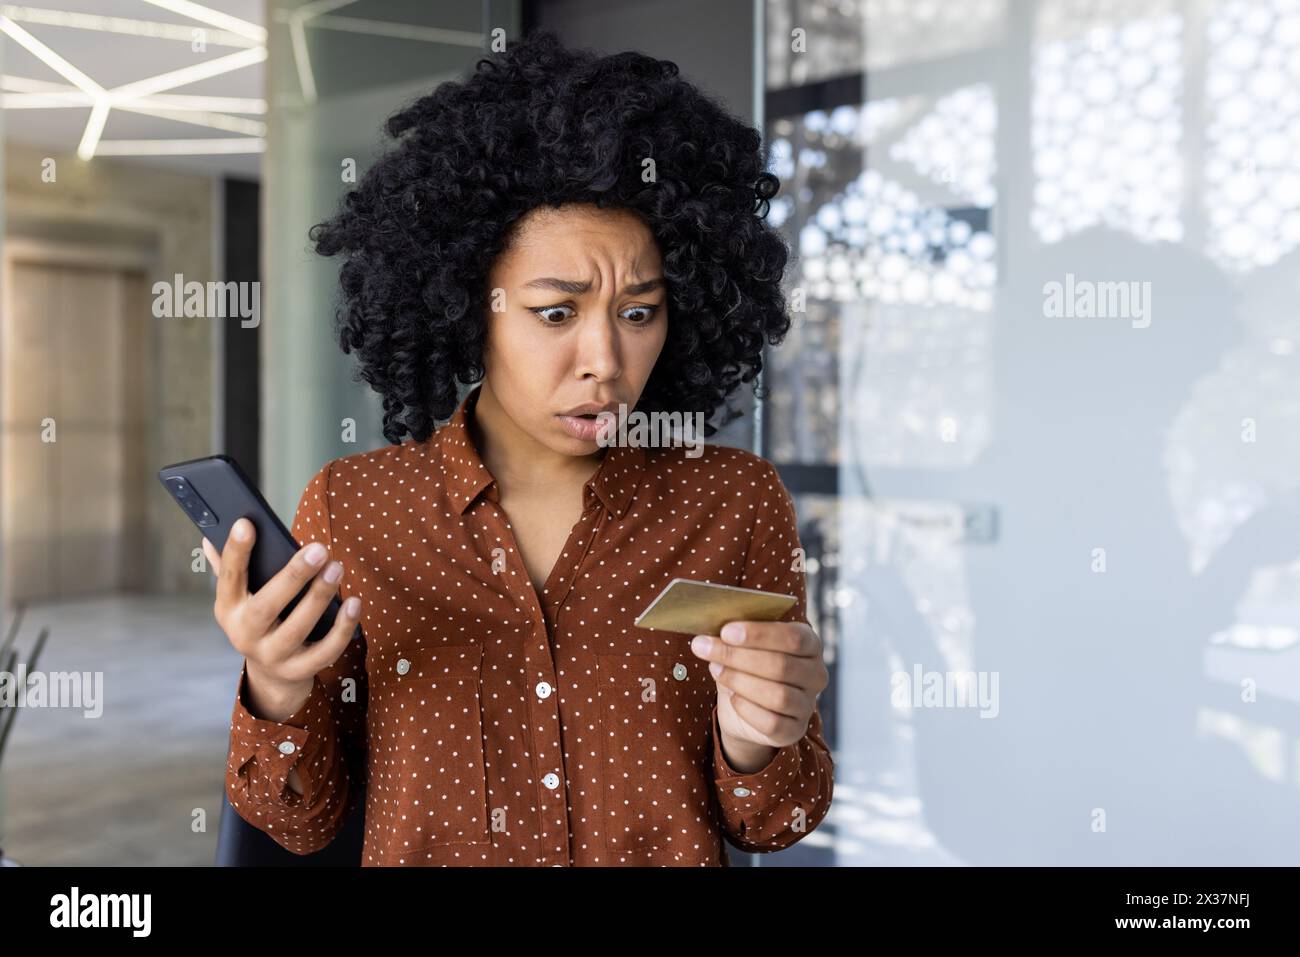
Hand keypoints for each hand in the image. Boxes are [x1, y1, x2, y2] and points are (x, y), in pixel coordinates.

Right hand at [203, 517, 359, 720]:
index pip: (228, 578)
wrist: (270, 677)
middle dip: (293, 576)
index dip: (235, 551)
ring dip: (319, 596)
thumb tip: (210, 536)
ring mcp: (272, 656)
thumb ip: (228, 568)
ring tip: (337, 567)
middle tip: (319, 548)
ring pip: (297, 628)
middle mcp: (245, 635)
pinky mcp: (298, 671)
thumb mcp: (239, 599)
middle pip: (266, 606)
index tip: (246, 523)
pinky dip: (342, 628)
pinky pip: (325, 651)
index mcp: (228, 609)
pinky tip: (354, 603)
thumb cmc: (258, 621)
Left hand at [689, 620, 827, 772]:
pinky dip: (746, 708)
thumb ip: (735, 636)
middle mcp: (816, 674)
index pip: (794, 638)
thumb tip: (710, 633)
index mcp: (810, 644)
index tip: (726, 632)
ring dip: (739, 681)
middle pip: (782, 666)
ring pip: (778, 695)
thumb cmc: (746, 667)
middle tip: (705, 648)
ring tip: (715, 670)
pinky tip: (732, 698)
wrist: (743, 709)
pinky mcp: (794, 731)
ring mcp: (807, 705)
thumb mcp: (742, 645)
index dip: (759, 634)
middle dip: (738, 656)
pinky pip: (772, 722)